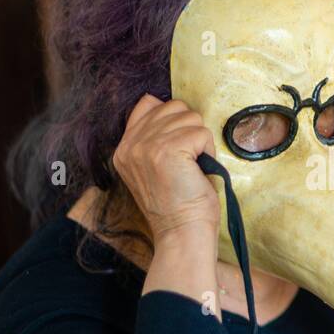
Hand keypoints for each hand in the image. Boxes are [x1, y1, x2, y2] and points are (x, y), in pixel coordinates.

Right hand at [112, 95, 219, 241]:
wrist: (182, 233)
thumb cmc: (177, 204)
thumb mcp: (152, 167)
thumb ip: (150, 136)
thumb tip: (158, 101)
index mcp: (124, 148)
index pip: (147, 104)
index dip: (172, 119)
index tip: (178, 148)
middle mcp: (131, 144)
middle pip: (174, 107)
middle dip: (190, 131)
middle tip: (187, 163)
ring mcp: (147, 145)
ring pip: (191, 117)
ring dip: (201, 143)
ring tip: (192, 169)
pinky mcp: (168, 149)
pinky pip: (202, 133)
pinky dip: (208, 152)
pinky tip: (198, 172)